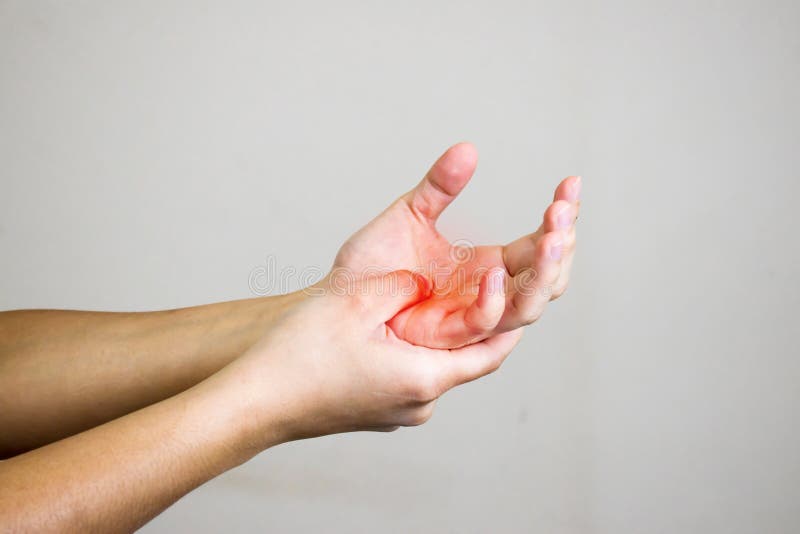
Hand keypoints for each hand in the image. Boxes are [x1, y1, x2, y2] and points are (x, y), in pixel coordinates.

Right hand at [224, 270, 521, 441]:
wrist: (255, 403)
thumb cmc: (297, 357)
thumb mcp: (354, 303)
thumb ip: (400, 285)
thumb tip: (422, 280)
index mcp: (421, 378)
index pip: (490, 351)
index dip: (512, 319)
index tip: (526, 291)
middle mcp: (417, 403)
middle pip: (469, 361)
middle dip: (486, 325)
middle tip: (497, 289)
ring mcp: (397, 411)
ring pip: (440, 368)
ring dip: (451, 337)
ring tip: (452, 302)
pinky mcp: (378, 410)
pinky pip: (416, 375)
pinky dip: (423, 349)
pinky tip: (408, 326)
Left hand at [333, 143, 580, 348]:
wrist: (334, 298)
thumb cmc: (369, 264)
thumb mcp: (409, 215)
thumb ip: (439, 187)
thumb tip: (467, 149)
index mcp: (488, 266)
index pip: (540, 245)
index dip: (560, 219)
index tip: (570, 184)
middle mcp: (487, 293)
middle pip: (547, 279)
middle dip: (562, 245)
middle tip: (563, 210)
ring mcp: (471, 316)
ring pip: (528, 306)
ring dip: (546, 274)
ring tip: (552, 235)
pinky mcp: (448, 337)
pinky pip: (484, 325)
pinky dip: (495, 301)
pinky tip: (495, 271)